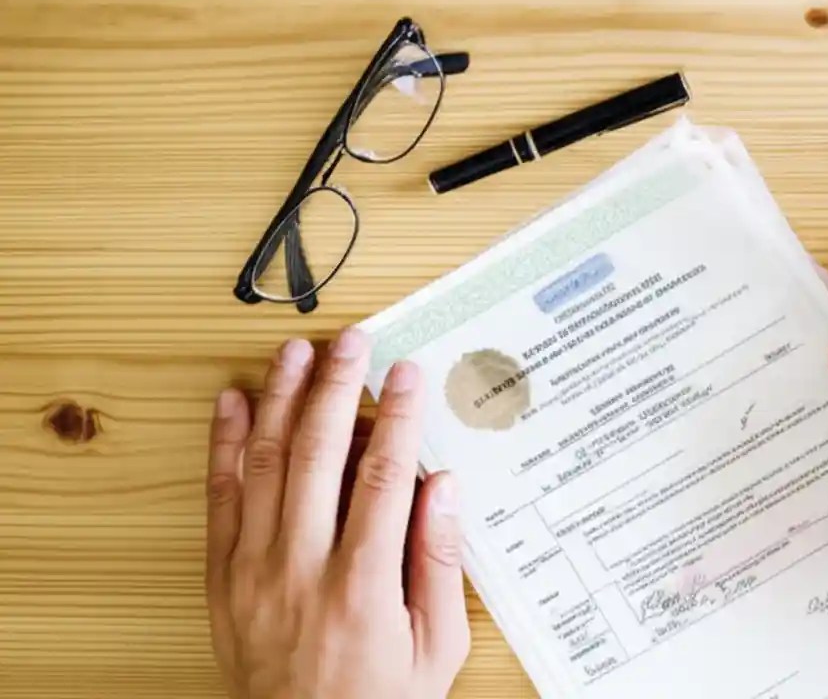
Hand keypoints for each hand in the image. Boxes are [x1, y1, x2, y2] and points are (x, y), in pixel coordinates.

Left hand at [205, 328, 469, 697]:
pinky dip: (226, 445)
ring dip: (281, 399)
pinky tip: (236, 403)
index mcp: (364, 585)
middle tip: (351, 342)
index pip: (384, 476)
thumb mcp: (436, 646)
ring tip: (294, 352)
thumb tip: (444, 488)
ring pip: (266, 463)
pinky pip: (221, 497)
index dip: (398, 415)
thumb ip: (439, 562)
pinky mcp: (223, 577)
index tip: (407, 374)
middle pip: (319, 453)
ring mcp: (254, 569)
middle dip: (337, 386)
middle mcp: (303, 568)